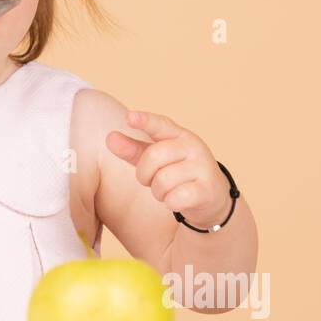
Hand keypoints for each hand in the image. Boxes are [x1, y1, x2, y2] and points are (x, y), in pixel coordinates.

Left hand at [105, 111, 230, 229]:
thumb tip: (109, 138)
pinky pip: (174, 198)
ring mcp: (202, 167)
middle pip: (153, 157)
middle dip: (145, 174)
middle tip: (153, 180)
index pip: (160, 124)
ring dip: (158, 192)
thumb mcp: (155, 159)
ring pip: (162, 181)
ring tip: (168, 191)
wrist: (211, 196)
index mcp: (179, 135)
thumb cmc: (176, 173)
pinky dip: (170, 203)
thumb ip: (132, 148)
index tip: (129, 117)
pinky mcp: (207, 190)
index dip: (145, 121)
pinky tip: (178, 200)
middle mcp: (193, 147)